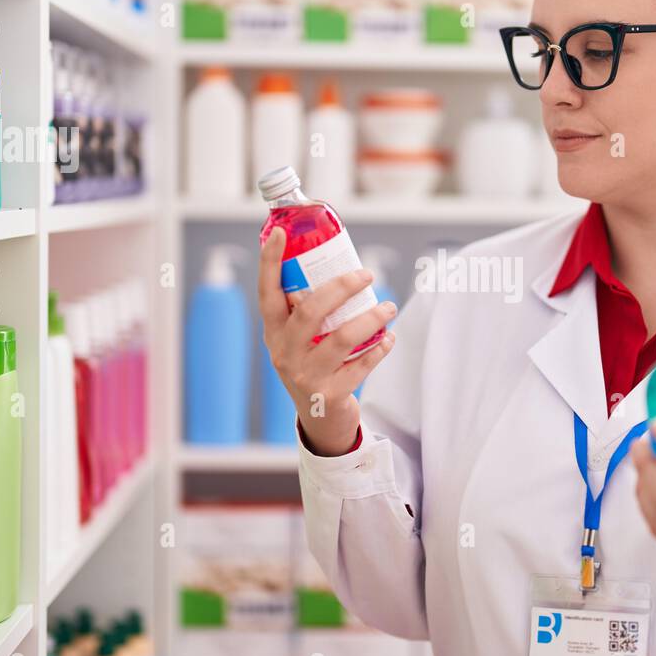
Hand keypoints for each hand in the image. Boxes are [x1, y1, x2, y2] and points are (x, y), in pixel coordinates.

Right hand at [258, 225, 397, 455]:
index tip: (280, 233)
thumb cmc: (313, 367)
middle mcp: (284, 354)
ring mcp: (306, 376)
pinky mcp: (330, 395)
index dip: (270, 263)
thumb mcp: (299, 342)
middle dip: (341, 287)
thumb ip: (308, 313)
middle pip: (310, 311)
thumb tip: (333, 269)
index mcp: (274, 334)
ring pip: (341, 338)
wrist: (320, 422)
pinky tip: (389, 338)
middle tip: (366, 274)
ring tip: (388, 307)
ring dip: (371, 318)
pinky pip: (361, 365)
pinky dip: (379, 349)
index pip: (267, 293)